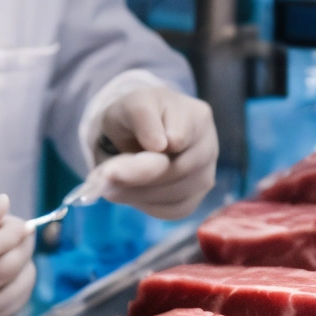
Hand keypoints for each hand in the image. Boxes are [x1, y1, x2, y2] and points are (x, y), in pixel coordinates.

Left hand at [94, 86, 218, 218]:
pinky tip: (132, 192)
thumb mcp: (128, 105)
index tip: (125, 152)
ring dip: (140, 193)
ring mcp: (206, 174)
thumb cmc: (132, 117)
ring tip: (112, 184)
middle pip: (179, 170)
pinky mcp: (195, 198)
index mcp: (196, 116)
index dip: (148, 149)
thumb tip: (160, 146)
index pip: (178, 140)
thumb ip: (141, 117)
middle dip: (139, 175)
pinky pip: (174, 210)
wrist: (131, 134)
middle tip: (106, 177)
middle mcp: (209, 146)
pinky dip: (148, 205)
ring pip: (177, 194)